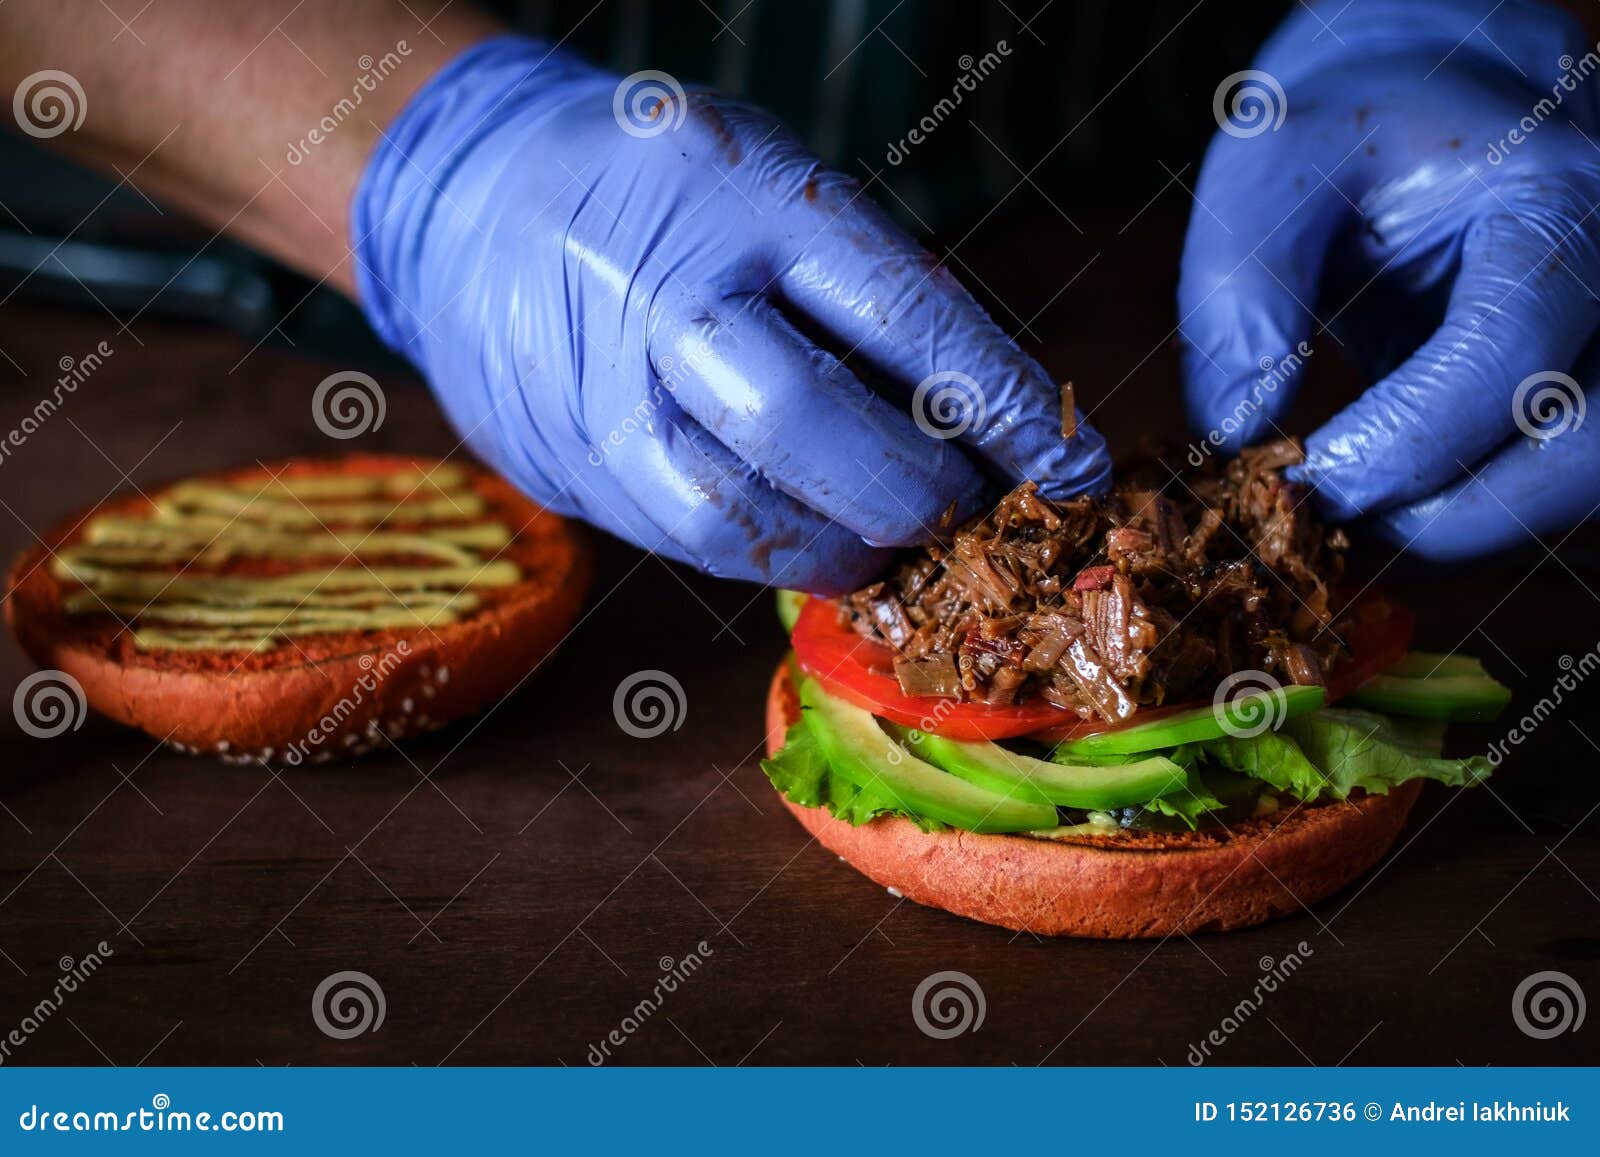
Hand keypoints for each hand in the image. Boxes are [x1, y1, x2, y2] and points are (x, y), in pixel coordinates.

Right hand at [353, 37, 1108, 592]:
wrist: (473, 206)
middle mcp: (658, 289)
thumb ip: (867, 291)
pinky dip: (771, 553)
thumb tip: (989, 422)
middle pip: (802, 421)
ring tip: (887, 536)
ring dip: (842, 549)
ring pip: (733, 514)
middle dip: (910, 489)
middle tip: (962, 507)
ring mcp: (594, 385)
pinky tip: (812, 538)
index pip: (898, 310)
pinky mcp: (561, 463)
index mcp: (739, 191)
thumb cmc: (667, 195)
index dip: (1000, 403)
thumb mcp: (773, 182)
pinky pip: (683, 540)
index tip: (1073, 467)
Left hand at [1179, 0, 1599, 560]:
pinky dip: (1444, 511)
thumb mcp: (1274, 164)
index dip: (1400, 443)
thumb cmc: (1349, 124)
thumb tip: (1236, 431)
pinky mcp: (1563, 393)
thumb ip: (1244, 288)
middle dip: (1440, 514)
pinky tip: (1360, 495)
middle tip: (1317, 519)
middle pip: (1578, 455)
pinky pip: (1527, 484)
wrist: (1421, 100)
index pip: (1507, 358)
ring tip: (1332, 508)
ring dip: (1445, 526)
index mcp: (1562, 206)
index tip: (1295, 483)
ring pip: (1564, 488)